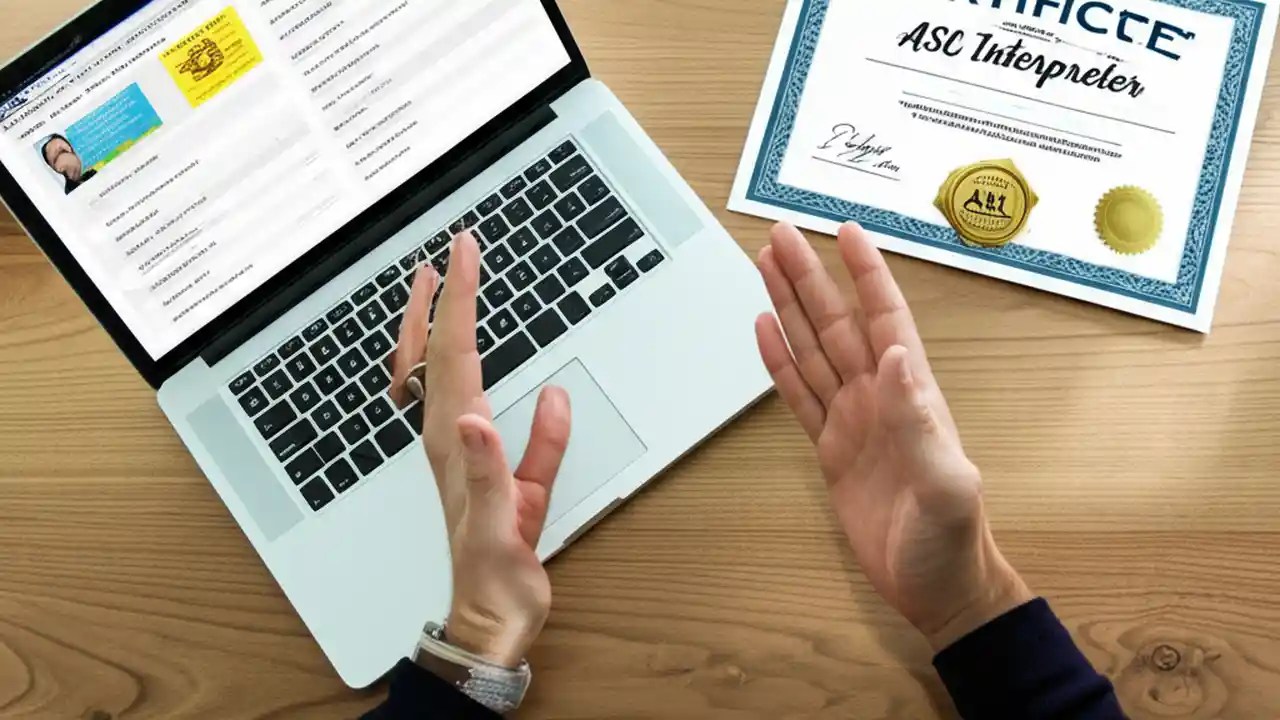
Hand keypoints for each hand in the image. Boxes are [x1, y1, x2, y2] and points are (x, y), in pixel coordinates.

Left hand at [391, 231, 571, 667]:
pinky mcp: (484, 467)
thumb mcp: (498, 524)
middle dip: (438, 300)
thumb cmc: (493, 577)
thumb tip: (476, 419)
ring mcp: (464, 451)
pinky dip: (484, 380)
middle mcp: (453, 437)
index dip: (459, 297)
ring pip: (445, 375)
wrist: (491, 617)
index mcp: (458, 441)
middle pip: (436, 354)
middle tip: (445, 255)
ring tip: (442, 294)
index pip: (454, 353)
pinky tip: (517, 378)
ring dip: (441, 328)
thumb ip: (491, 470)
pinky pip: (478, 408)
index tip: (463, 252)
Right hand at [754, 222, 1031, 651]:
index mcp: (911, 394)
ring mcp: (853, 420)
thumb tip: (895, 357)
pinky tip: (765, 331)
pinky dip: (780, 362)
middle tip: (781, 236)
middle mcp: (879, 397)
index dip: (866, 273)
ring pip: (813, 349)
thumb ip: (918, 420)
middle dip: (810, 277)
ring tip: (766, 267)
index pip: (884, 317)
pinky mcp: (831, 449)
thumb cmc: (952, 541)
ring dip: (790, 307)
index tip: (847, 232)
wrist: (936, 588)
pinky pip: (799, 395)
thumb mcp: (946, 482)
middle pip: (837, 322)